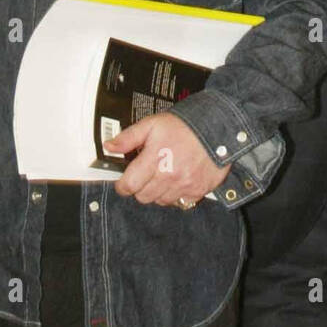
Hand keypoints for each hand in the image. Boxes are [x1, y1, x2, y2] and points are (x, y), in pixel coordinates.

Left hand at [106, 113, 230, 206]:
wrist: (217, 127)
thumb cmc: (184, 125)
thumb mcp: (152, 124)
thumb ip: (128, 137)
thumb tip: (109, 146)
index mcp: (154, 158)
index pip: (128, 186)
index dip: (123, 185)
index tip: (126, 181)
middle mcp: (169, 175)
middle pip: (143, 197)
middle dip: (141, 187)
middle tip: (149, 174)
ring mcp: (185, 185)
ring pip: (161, 201)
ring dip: (159, 192)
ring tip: (165, 175)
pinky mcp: (198, 190)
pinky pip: (181, 202)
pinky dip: (178, 195)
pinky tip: (180, 180)